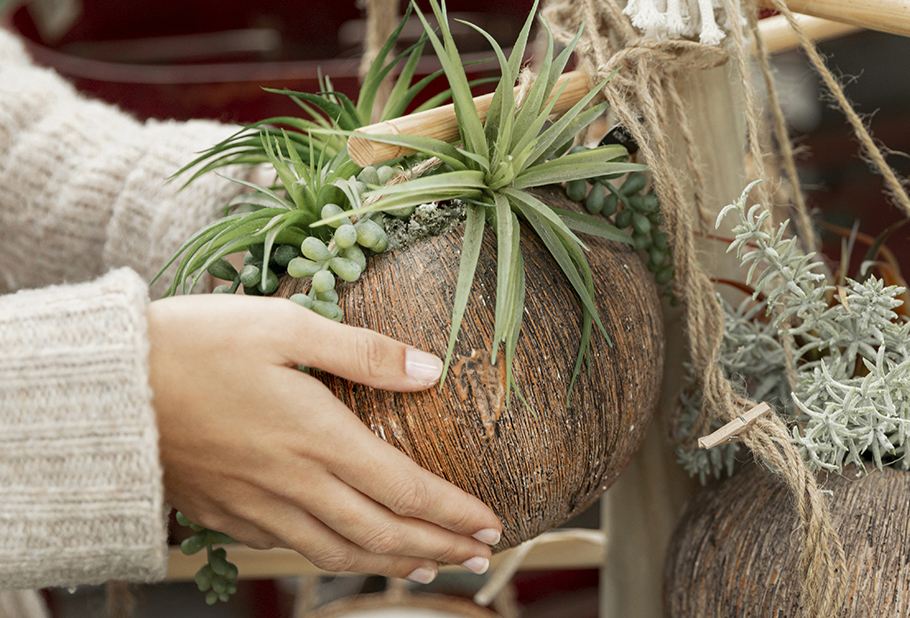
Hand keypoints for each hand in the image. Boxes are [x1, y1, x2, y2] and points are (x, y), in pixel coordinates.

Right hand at [147, 294, 501, 582]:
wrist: (104, 388)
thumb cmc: (194, 344)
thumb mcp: (285, 326)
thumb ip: (364, 351)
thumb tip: (431, 369)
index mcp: (317, 438)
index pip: (407, 490)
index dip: (456, 513)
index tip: (494, 523)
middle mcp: (293, 484)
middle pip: (383, 532)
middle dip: (440, 546)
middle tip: (478, 555)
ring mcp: (256, 506)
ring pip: (339, 551)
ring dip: (392, 562)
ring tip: (428, 565)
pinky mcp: (224, 514)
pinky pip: (290, 547)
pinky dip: (332, 556)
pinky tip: (345, 550)